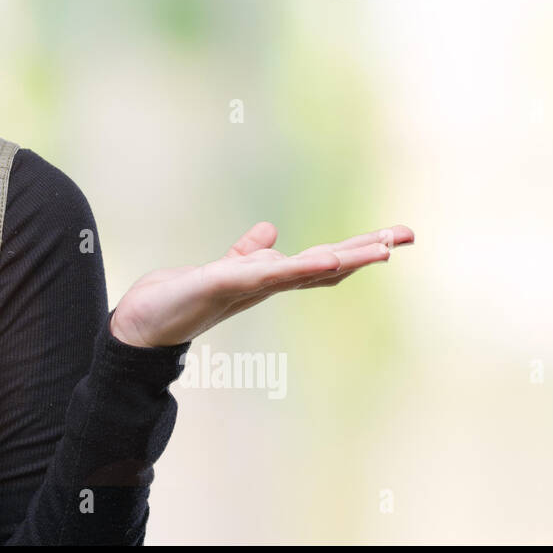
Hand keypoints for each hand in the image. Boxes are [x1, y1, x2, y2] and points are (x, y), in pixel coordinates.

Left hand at [109, 222, 414, 347]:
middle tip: (409, 234)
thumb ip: (248, 253)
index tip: (397, 234)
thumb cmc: (181, 299)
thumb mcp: (222, 268)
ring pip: (306, 271)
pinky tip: (327, 259)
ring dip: (345, 259)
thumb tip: (272, 231)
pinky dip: (298, 266)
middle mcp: (266, 284)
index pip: (323, 259)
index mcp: (270, 277)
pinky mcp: (225, 283)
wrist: (142, 322)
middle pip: (326, 265)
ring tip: (383, 248)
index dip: (359, 247)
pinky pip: (269, 275)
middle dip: (367, 249)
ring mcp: (249, 286)